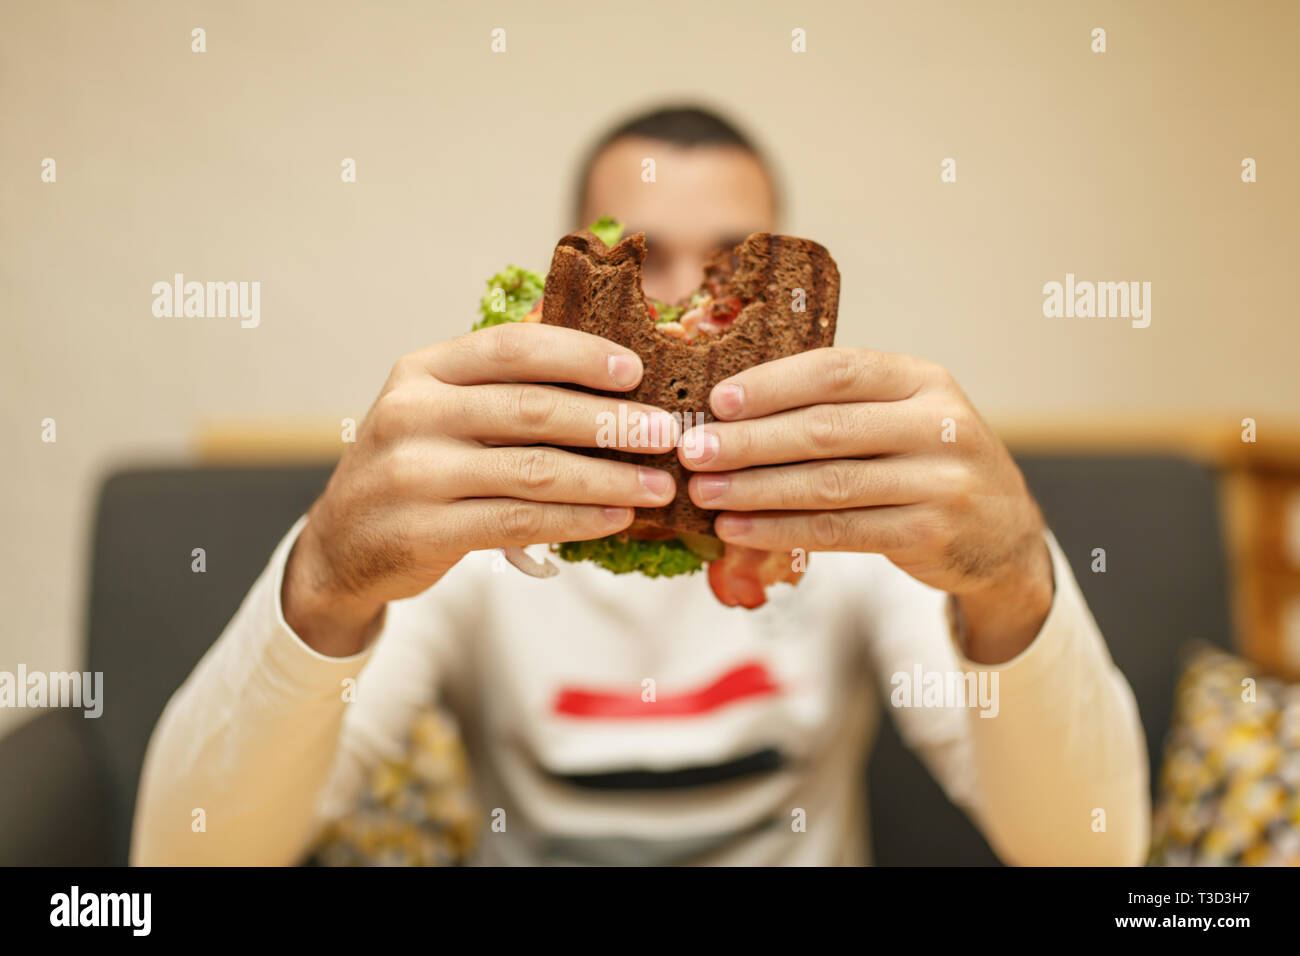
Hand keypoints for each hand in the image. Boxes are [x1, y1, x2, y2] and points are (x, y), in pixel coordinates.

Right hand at [283, 323, 679, 655]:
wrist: (339, 545)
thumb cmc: (414, 467)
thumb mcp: (437, 410)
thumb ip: (499, 383)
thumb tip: (597, 353)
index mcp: (423, 369)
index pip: (511, 348)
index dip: (579, 354)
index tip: (636, 369)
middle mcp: (413, 414)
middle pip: (532, 409)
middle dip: (611, 420)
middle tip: (666, 432)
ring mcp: (415, 474)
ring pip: (535, 471)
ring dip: (607, 479)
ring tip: (656, 486)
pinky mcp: (424, 530)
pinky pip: (520, 522)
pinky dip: (577, 520)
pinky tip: (616, 519)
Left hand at [678, 347, 1053, 662]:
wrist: (1005, 535)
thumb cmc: (928, 465)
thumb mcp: (904, 419)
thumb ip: (840, 408)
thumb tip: (730, 410)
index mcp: (923, 380)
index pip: (838, 371)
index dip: (772, 384)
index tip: (717, 399)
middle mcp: (939, 424)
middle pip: (826, 428)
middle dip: (750, 441)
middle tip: (693, 450)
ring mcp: (940, 481)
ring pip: (828, 484)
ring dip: (756, 489)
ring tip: (704, 493)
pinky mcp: (931, 533)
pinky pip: (840, 531)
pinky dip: (782, 530)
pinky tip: (739, 530)